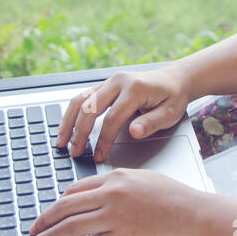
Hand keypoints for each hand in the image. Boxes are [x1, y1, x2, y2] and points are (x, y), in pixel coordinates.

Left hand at [27, 168, 206, 235]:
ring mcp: (115, 218)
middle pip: (66, 207)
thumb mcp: (143, 179)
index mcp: (117, 177)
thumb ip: (118, 183)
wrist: (194, 216)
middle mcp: (112, 195)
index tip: (51, 212)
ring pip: (71, 227)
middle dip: (45, 219)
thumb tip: (95, 192)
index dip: (59, 203)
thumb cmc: (175, 198)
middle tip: (33, 228)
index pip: (77, 189)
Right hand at [56, 65, 193, 162]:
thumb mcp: (170, 113)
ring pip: (81, 99)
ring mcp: (110, 81)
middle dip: (79, 132)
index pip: (112, 118)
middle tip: (74, 152)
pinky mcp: (105, 85)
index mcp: (134, 89)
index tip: (98, 156)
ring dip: (69, 121)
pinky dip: (73, 113)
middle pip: (90, 107)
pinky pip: (84, 97)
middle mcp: (118, 81)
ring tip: (62, 140)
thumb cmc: (172, 97)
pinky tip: (67, 127)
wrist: (175, 79)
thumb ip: (151, 123)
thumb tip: (134, 132)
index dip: (103, 140)